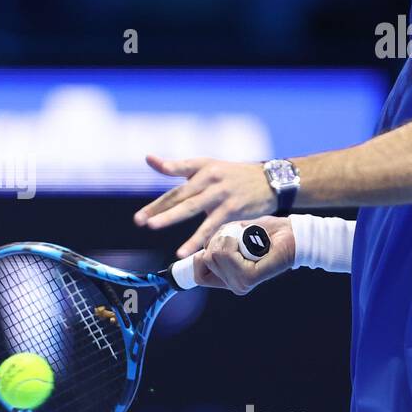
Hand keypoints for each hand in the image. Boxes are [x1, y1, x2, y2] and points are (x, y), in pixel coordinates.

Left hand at [133, 154, 277, 257]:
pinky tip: (185, 250)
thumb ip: (180, 167)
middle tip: (140, 220)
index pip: (179, 168)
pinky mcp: (232, 210)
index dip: (165, 166)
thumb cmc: (233, 175)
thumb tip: (150, 160)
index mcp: (203, 166)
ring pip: (192, 208)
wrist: (271, 181)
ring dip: (172, 218)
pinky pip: (211, 227)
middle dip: (158, 208)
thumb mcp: (209, 165)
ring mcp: (221, 194)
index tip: (149, 161)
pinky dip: (198, 239)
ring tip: (154, 227)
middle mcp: (210, 178)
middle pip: (180, 194)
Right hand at [185, 216, 293, 294]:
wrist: (294, 234)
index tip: (210, 248)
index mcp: (230, 279)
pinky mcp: (249, 277)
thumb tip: (202, 249)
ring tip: (246, 238)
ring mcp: (241, 283)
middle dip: (217, 240)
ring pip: (214, 255)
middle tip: (239, 236)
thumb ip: (217, 244)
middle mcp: (235, 285)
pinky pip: (225, 254)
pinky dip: (233, 239)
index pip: (198, 275)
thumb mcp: (234, 236)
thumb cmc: (268, 232)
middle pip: (204, 259)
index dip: (199, 259)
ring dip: (227, 237)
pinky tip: (249, 241)